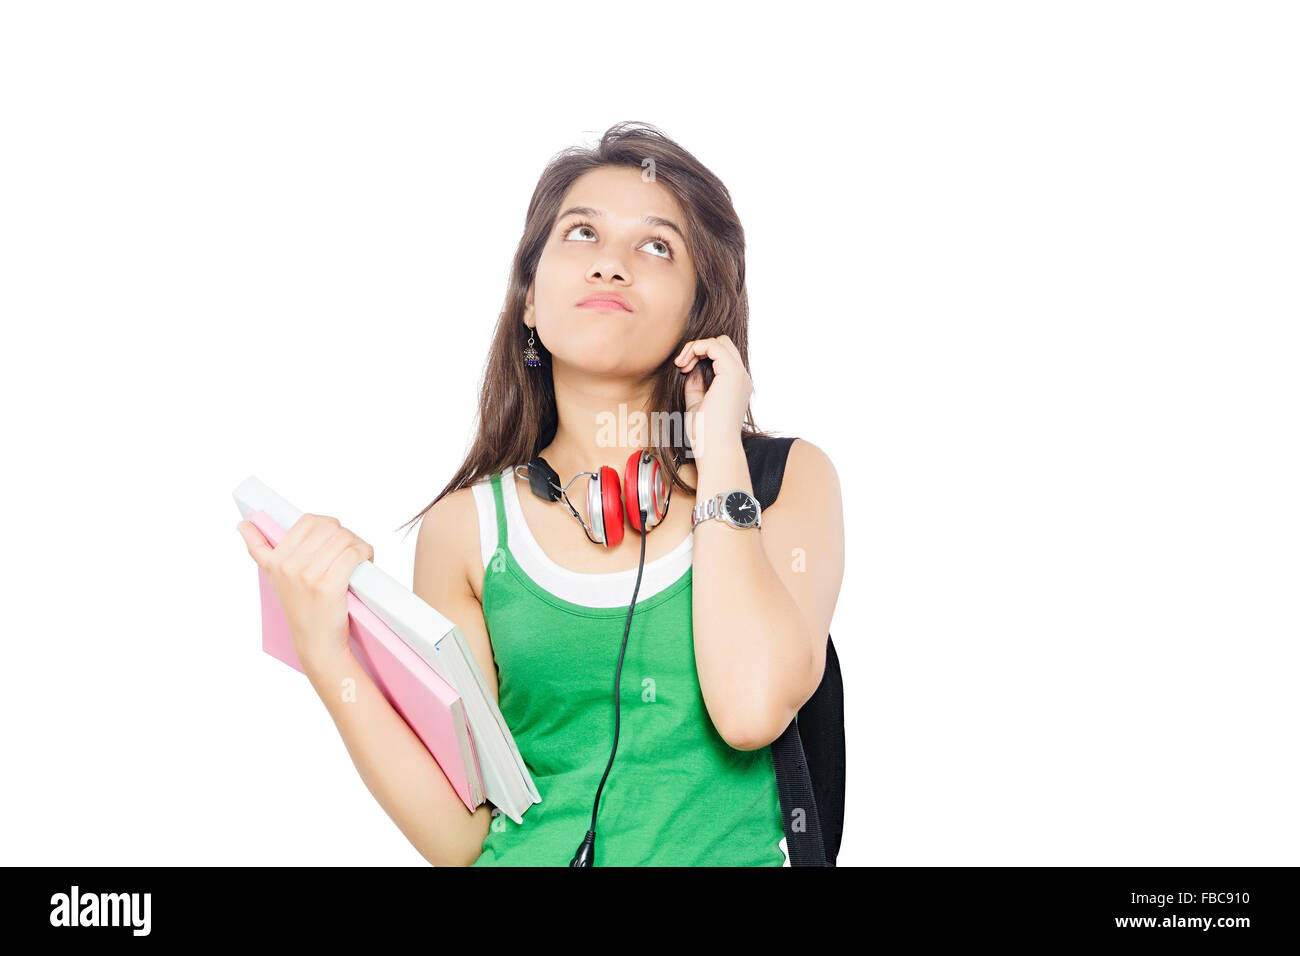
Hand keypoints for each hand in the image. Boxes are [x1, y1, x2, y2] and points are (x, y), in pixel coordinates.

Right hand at [236, 514, 373, 668]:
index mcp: (275, 560)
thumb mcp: (274, 577)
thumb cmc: (301, 608)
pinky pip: (353, 553)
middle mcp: (287, 566)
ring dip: (358, 544)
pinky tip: (365, 561)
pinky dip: (365, 553)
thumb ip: (258, 548)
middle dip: (345, 535)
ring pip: (344, 538)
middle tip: (350, 550)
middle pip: (329, 527)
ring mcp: (307, 576)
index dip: (327, 526)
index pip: (308, 521)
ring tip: (359, 557)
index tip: (333, 540)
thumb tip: (242, 524)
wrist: (316, 643)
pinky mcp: (328, 586)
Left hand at [673, 334, 753, 458]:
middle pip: (723, 344)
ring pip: (719, 341)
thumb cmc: (705, 434)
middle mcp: (741, 378)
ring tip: (681, 364)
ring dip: (696, 347)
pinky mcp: (732, 374)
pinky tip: (684, 364)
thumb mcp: (696, 403)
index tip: (683, 369)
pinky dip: (696, 349)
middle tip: (681, 364)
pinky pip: (714, 346)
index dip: (700, 356)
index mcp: (735, 386)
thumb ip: (695, 385)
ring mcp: (739, 375)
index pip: (721, 356)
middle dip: (699, 348)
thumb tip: (690, 368)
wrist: (714, 448)